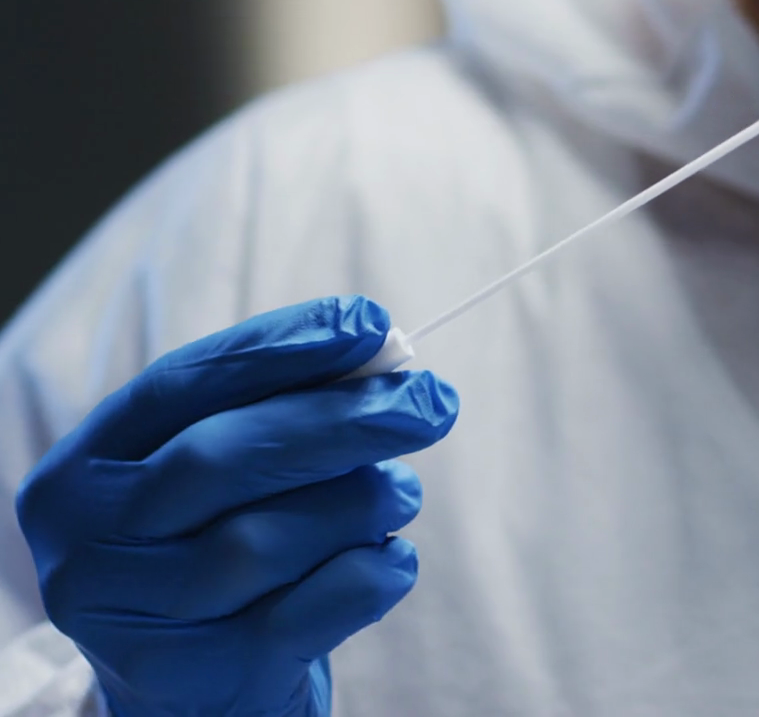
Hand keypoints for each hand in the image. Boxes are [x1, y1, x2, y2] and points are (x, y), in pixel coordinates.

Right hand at [14, 296, 458, 716]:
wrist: (199, 695)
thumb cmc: (220, 552)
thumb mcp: (221, 480)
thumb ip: (277, 409)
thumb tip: (377, 349)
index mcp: (81, 474)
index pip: (182, 385)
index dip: (281, 348)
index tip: (370, 323)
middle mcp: (88, 550)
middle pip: (221, 458)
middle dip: (341, 420)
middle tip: (433, 403)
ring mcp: (136, 623)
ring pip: (267, 538)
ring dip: (362, 503)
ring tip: (400, 493)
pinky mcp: (204, 678)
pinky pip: (315, 608)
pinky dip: (374, 571)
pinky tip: (391, 558)